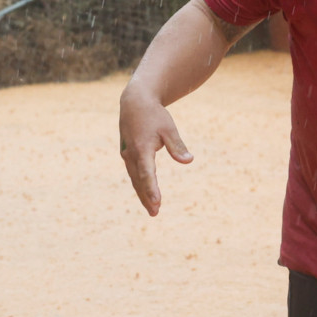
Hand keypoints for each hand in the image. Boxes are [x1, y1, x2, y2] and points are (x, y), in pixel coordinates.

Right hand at [119, 89, 192, 215]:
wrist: (135, 103)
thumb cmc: (154, 115)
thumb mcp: (169, 128)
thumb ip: (177, 146)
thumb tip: (189, 161)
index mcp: (142, 148)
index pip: (147, 173)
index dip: (151, 189)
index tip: (156, 201)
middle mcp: (131, 154)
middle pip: (139, 181)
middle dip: (146, 197)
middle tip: (155, 213)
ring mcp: (127, 155)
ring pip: (135, 179)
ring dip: (142, 194)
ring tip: (152, 210)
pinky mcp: (127, 154)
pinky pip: (133, 173)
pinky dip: (139, 185)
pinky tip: (146, 195)